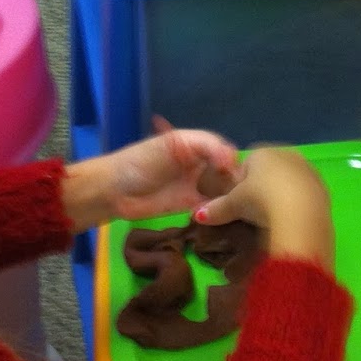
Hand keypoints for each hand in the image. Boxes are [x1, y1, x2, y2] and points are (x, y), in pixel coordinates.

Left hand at [64, 124, 238, 229]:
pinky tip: (230, 217)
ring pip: (223, 190)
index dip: (235, 162)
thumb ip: (206, 145)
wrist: (113, 191)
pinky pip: (212, 208)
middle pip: (228, 172)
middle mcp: (200, 164)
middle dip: (238, 182)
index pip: (226, 150)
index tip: (242, 174)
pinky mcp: (191, 207)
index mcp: (197, 144)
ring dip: (232, 198)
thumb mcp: (173, 144)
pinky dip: (221, 211)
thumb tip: (233, 159)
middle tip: (246, 195)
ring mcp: (196, 186)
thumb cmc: (141, 162)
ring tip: (243, 208)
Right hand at [197, 148, 333, 271]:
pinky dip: (297, 206)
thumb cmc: (261, 200)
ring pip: (289, 183)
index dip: (240, 185)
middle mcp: (288, 154)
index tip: (238, 204)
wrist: (300, 215)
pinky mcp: (323, 190)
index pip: (247, 165)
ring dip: (281, 198)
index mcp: (264, 151)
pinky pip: (304, 196)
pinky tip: (291, 221)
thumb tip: (197, 214)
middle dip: (262, 190)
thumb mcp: (234, 205)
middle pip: (269, 172)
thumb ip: (217, 208)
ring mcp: (308, 171)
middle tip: (254, 214)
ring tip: (273, 220)